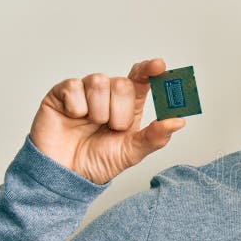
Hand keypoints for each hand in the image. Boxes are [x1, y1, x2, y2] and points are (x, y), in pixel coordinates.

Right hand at [29, 58, 185, 183]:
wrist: (66, 175)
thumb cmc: (98, 162)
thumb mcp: (131, 152)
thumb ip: (155, 137)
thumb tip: (179, 121)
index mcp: (128, 105)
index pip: (141, 78)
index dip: (150, 70)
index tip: (159, 66)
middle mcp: (108, 94)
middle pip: (123, 83)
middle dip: (120, 112)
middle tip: (112, 128)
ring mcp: (85, 91)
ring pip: (100, 82)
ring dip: (99, 111)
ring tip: (92, 125)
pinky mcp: (62, 93)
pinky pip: (74, 87)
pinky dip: (76, 108)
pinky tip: (73, 118)